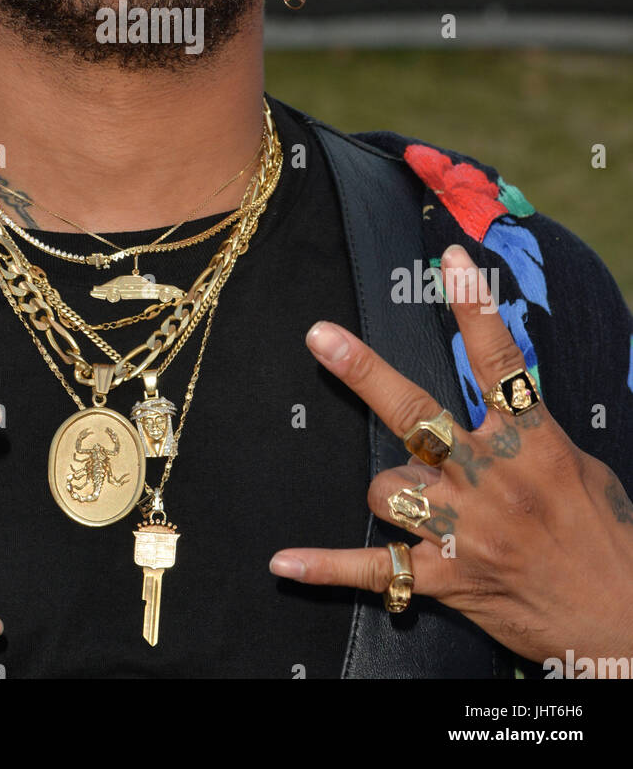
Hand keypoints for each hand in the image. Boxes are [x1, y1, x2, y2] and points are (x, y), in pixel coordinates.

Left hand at [270, 245, 632, 666]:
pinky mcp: (448, 580)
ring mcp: (466, 532)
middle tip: (321, 336)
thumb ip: (529, 427)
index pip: (500, 362)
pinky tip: (282, 562)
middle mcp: (494, 481)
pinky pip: (374, 571)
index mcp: (535, 444)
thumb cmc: (605, 536)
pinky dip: (326, 568)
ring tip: (414, 502)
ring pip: (384, 489)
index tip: (449, 257)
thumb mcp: (577, 466)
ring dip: (387, 488)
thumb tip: (495, 388)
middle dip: (365, 373)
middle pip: (416, 415)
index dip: (474, 305)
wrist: (622, 624)